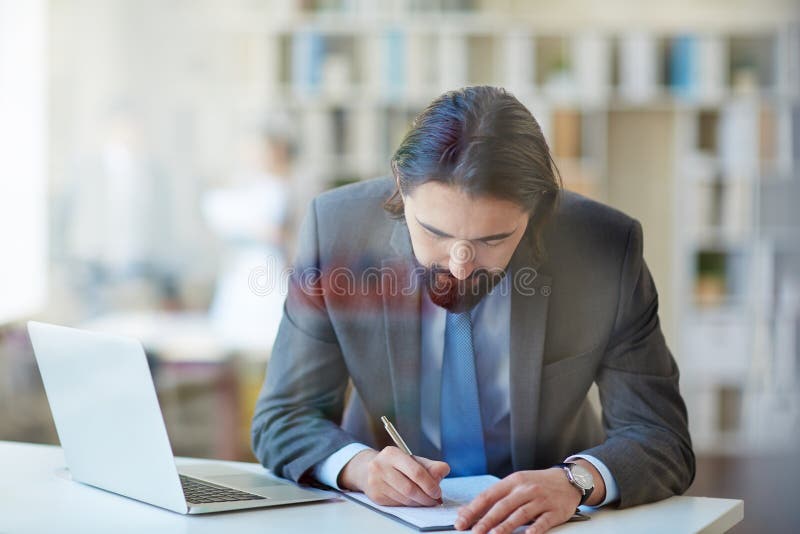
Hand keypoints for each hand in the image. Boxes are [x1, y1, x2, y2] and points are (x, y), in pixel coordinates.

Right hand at [338, 447, 449, 506]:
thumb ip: (429, 465)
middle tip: (434, 500)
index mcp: (392, 454)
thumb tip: (443, 470)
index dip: (430, 484)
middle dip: (426, 497)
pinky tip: (413, 501)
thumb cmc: (394, 464)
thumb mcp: (411, 460)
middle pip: (410, 488)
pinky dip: (409, 505)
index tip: (437, 492)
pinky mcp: (375, 496)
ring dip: (419, 503)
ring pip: (404, 499)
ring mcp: (376, 482)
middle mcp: (381, 467)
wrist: (367, 469)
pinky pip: (398, 504)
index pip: (416, 472)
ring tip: (426, 500)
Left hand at [454, 468, 581, 533]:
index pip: (489, 495)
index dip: (474, 509)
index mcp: (513, 481)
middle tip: (474, 531)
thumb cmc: (538, 483)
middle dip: (487, 520)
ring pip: (520, 513)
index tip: (462, 521)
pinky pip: (543, 521)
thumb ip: (495, 497)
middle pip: (503, 505)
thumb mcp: (516, 484)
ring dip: (506, 526)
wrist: (569, 480)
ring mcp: (541, 499)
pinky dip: (535, 529)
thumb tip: (468, 511)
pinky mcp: (555, 511)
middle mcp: (526, 489)